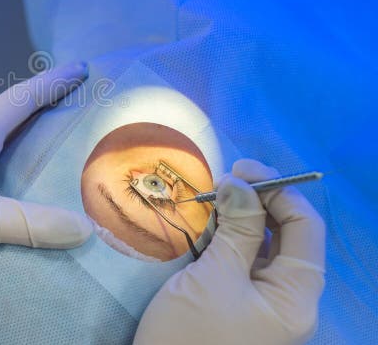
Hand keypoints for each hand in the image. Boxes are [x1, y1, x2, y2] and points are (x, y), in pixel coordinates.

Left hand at [0, 62, 93, 273]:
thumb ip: (30, 224)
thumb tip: (84, 228)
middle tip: (79, 92)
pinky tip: (19, 166)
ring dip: (28, 122)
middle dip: (46, 97)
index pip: (21, 98)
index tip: (82, 67)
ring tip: (57, 126)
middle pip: (12, 109)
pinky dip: (12, 147)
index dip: (53, 82)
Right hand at [133, 159, 325, 344]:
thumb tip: (241, 183)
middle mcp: (287, 298)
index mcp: (296, 297)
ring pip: (262, 244)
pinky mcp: (237, 303)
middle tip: (221, 179)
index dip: (279, 191)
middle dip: (257, 200)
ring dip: (239, 216)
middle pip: (286, 234)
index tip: (239, 170)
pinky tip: (206, 222)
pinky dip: (227, 237)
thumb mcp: (215, 277)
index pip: (305, 228)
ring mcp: (262, 302)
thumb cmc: (191, 334)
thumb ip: (237, 228)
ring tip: (210, 196)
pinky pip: (242, 260)